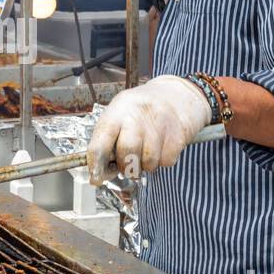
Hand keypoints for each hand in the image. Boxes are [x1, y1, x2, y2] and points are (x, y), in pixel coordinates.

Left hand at [86, 75, 212, 184]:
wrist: (177, 95)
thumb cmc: (141, 110)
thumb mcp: (120, 115)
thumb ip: (108, 140)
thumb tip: (98, 174)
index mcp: (117, 111)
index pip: (100, 142)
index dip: (95, 164)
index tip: (95, 178)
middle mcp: (137, 114)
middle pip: (127, 152)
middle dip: (125, 166)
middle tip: (127, 164)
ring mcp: (160, 123)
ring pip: (148, 162)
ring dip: (145, 166)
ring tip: (146, 153)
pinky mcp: (178, 134)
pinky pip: (166, 162)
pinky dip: (162, 161)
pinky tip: (161, 148)